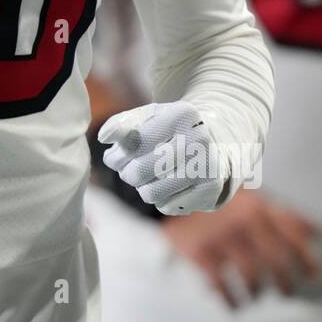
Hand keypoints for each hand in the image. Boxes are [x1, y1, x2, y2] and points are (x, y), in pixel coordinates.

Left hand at [98, 100, 228, 215]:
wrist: (218, 142)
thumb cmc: (173, 129)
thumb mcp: (150, 117)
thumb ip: (123, 124)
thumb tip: (104, 137)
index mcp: (181, 115)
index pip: (133, 144)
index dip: (115, 156)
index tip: (113, 157)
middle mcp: (198, 140)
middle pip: (138, 172)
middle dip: (127, 173)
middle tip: (129, 170)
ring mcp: (207, 167)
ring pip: (151, 194)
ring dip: (143, 188)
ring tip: (149, 177)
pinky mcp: (211, 190)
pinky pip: (167, 206)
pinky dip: (162, 199)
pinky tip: (169, 186)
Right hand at [162, 187, 319, 307]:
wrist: (169, 190)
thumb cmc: (214, 194)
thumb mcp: (249, 194)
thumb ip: (280, 211)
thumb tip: (313, 229)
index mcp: (258, 206)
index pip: (293, 236)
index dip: (306, 259)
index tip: (311, 275)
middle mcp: (243, 223)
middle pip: (275, 261)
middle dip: (285, 282)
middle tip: (286, 292)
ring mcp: (220, 238)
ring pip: (250, 276)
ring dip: (257, 292)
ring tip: (256, 296)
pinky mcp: (199, 253)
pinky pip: (221, 285)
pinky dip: (230, 301)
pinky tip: (233, 306)